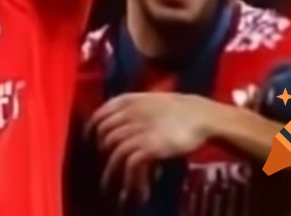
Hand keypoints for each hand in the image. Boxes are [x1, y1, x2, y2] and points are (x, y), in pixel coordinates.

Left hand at [87, 92, 212, 208]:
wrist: (199, 115)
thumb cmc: (176, 110)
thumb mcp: (148, 102)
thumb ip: (131, 110)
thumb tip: (116, 126)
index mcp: (127, 101)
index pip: (99, 114)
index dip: (92, 130)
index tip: (91, 142)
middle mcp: (129, 114)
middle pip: (105, 135)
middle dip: (102, 153)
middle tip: (108, 165)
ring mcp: (139, 130)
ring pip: (115, 152)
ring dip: (114, 172)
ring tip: (116, 186)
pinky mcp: (150, 146)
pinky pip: (131, 164)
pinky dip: (131, 179)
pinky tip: (137, 189)